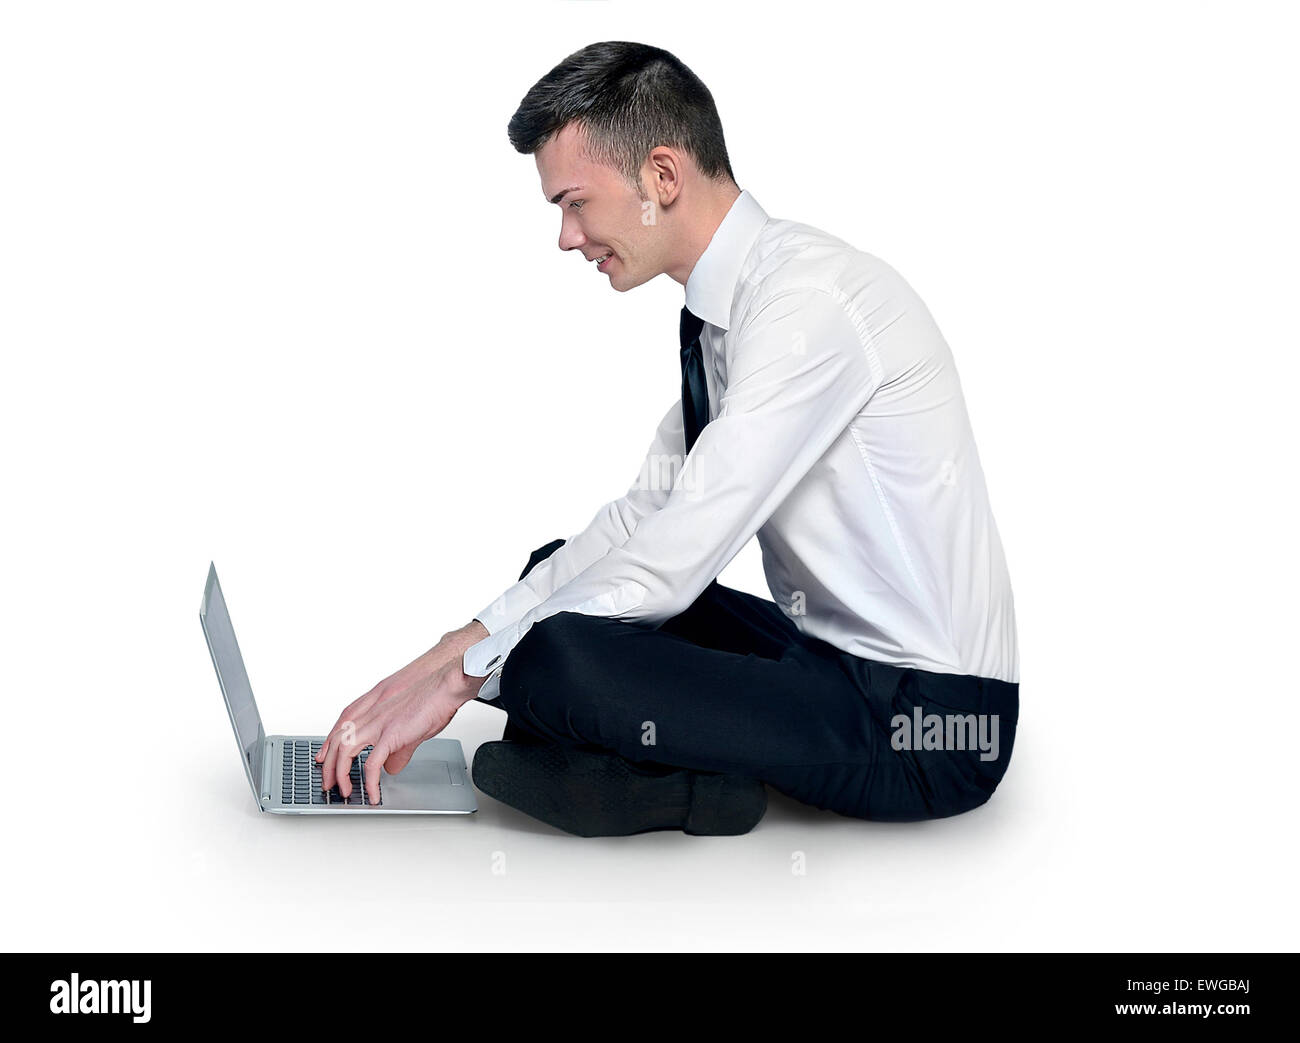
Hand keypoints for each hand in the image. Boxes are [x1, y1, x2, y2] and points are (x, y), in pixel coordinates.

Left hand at [315, 623, 487, 802]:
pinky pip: (372, 764)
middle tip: (328, 784)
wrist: (446, 686)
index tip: (324, 761)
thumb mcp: (409, 727)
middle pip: (336, 741)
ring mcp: (378, 724)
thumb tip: (391, 767)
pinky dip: (370, 782)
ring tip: (345, 791)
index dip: (329, 746)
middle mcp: (371, 715)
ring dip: (341, 775)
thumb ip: (397, 749)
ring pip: (345, 752)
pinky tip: (373, 793)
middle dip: (328, 766)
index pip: (340, 729)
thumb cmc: (432, 699)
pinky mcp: (391, 735)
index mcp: (373, 710)